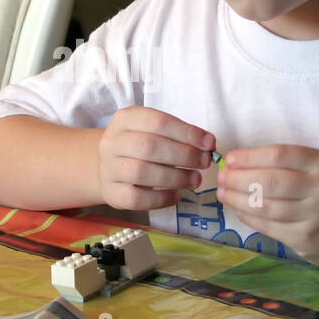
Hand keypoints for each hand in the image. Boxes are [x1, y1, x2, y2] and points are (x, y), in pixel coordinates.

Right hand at [99, 107, 213, 210]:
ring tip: (194, 180)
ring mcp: (108, 168)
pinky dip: (161, 198)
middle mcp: (112, 142)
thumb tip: (208, 144)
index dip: (187, 133)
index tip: (209, 143)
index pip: (158, 122)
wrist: (109, 166)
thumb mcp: (154, 132)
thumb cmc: (139, 147)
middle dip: (183, 155)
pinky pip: (136, 198)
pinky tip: (176, 195)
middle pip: (149, 146)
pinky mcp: (110, 193)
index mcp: (125, 119)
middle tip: (204, 163)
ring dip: (175, 177)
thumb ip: (179, 136)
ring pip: (141, 172)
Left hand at [215, 145, 318, 278]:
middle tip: (220, 179)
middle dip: (237, 179)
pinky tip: (240, 210)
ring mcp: (315, 217)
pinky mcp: (306, 240)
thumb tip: (239, 163)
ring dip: (236, 199)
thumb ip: (290, 165)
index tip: (229, 159)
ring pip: (264, 206)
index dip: (249, 156)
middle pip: (268, 181)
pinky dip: (249, 217)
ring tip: (222, 194)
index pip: (279, 155)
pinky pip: (269, 226)